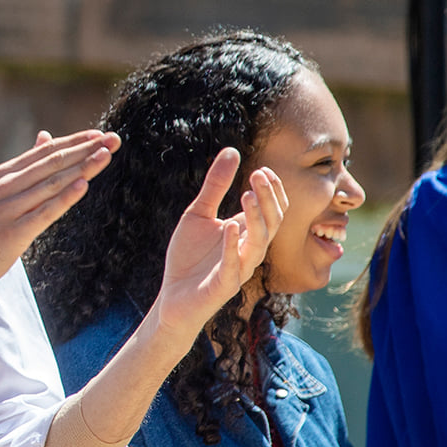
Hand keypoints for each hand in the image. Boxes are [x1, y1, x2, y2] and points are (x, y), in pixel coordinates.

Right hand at [0, 129, 119, 299]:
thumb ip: (23, 168)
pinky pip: (43, 212)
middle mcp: (6, 187)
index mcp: (3, 176)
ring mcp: (8, 209)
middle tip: (114, 139)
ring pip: (51, 183)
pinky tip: (82, 186)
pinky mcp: (12, 232)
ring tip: (105, 156)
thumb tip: (45, 138)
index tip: (101, 134)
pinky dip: (63, 198)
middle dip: (85, 150)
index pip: (45, 151)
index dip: (74, 141)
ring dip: (81, 168)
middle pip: (52, 162)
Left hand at [148, 149, 285, 345]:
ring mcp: (239, 269)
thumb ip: (214, 186)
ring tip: (247, 195)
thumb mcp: (198, 214)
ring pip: (259, 244)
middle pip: (271, 223)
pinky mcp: (223, 285)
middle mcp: (249, 251)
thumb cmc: (189, 257)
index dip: (272, 192)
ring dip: (256, 219)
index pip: (273, 211)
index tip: (262, 169)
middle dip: (267, 200)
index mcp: (247, 234)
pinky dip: (232, 246)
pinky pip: (233, 266)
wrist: (173, 296)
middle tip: (257, 176)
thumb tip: (232, 151)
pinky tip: (228, 226)